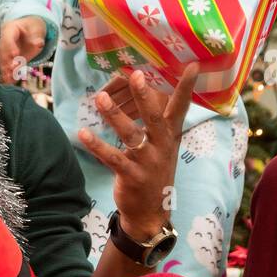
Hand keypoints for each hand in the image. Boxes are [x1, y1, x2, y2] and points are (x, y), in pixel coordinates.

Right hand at [0, 16, 46, 83]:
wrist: (29, 30)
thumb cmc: (32, 28)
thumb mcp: (37, 29)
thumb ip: (37, 37)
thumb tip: (38, 44)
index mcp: (9, 29)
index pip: (8, 38)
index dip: (10, 46)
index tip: (15, 54)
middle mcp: (4, 40)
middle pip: (3, 51)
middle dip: (7, 61)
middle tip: (12, 69)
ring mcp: (5, 50)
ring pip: (3, 60)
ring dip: (5, 70)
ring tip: (8, 79)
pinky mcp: (8, 59)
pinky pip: (7, 67)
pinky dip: (8, 74)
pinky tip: (10, 82)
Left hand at [77, 63, 198, 240]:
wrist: (150, 212)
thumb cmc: (154, 172)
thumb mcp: (164, 147)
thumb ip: (161, 122)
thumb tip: (154, 91)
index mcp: (170, 136)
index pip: (181, 107)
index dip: (187, 87)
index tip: (193, 64)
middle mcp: (161, 146)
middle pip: (155, 117)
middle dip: (145, 95)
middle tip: (136, 74)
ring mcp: (147, 162)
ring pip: (131, 135)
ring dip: (114, 115)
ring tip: (100, 97)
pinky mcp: (131, 175)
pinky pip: (112, 157)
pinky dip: (97, 145)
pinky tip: (83, 132)